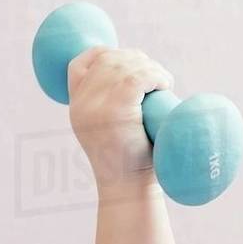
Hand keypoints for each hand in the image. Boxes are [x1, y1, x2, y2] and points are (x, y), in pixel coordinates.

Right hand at [66, 45, 173, 191]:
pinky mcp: (115, 112)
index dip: (105, 53)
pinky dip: (154, 75)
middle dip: (136, 59)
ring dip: (150, 67)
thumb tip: (133, 85)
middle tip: (156, 74)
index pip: (79, 64)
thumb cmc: (131, 162)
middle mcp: (81, 105)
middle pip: (107, 60)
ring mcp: (96, 108)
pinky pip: (136, 79)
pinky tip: (165, 84)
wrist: (129, 190)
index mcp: (77, 108)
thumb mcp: (110, 131)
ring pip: (124, 67)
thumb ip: (110, 108)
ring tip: (163, 82)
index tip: (129, 59)